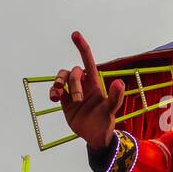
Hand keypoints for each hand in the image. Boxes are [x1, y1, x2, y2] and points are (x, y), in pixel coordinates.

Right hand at [49, 32, 124, 149]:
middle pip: (73, 72)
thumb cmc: (105, 122)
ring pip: (62, 77)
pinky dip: (53, 91)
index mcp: (94, 83)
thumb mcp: (111, 110)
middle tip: (78, 100)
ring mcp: (73, 92)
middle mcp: (83, 85)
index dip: (82, 47)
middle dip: (73, 82)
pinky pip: (56, 90)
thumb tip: (119, 83)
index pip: (87, 60)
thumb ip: (115, 97)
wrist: (95, 137)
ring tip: (58, 93)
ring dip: (58, 81)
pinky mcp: (65, 101)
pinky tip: (54, 97)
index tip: (75, 34)